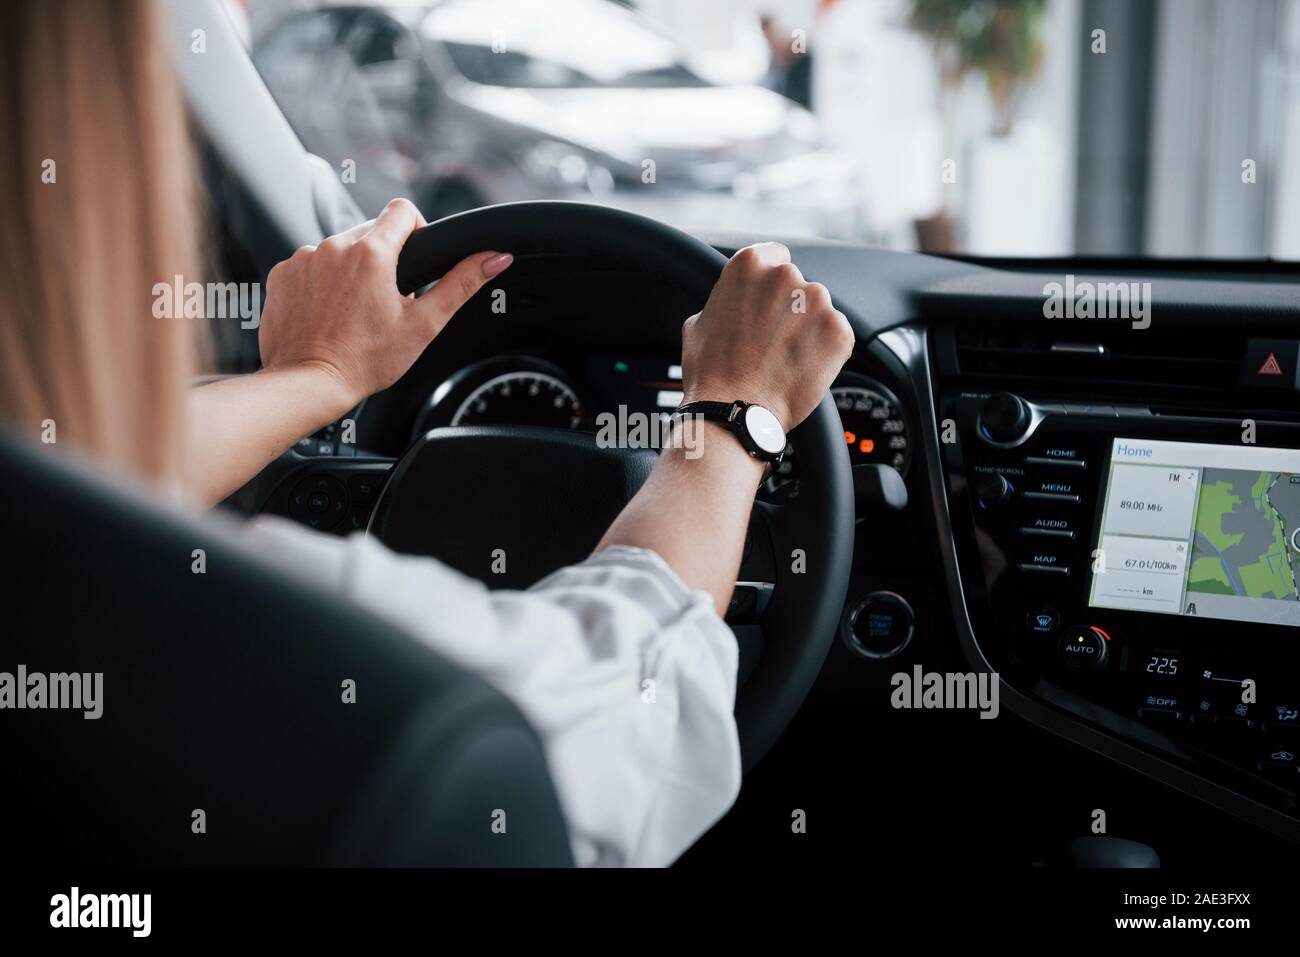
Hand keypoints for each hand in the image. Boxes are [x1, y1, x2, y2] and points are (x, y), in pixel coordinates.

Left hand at [258, 197, 512, 406]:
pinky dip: (322, 281)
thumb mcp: (423, 325)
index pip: (402, 210)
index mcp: (371, 253)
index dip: (416, 230)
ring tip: (355, 310)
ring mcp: (303, 258)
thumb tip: (494, 258)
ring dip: (351, 269)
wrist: (308, 383)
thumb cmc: (364, 361)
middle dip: (383, 258)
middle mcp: (333, 246)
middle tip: (385, 299)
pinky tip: (329, 312)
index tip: (415, 261)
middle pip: (371, 231)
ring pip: (339, 248)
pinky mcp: (283, 274)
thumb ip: (461, 284)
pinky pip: (311, 264)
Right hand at [681, 242, 852, 429]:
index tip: (768, 303)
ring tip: (785, 358)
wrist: (732, 410)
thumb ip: (725, 300)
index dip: (771, 284)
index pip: (775, 256)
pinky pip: (837, 336)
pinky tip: (801, 368)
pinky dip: (826, 352)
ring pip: (819, 310)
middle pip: (798, 284)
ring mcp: (816, 301)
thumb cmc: (711, 371)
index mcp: (750, 263)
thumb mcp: (699, 321)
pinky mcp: (838, 330)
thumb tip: (732, 302)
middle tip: (772, 340)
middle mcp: (786, 274)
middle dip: (790, 308)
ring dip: (809, 329)